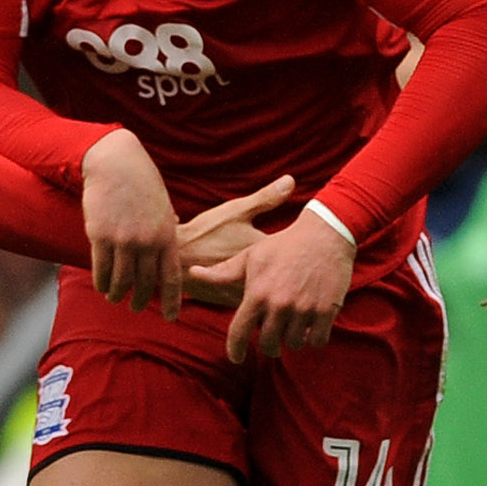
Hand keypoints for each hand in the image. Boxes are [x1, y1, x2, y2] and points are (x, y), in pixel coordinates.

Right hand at [80, 130, 181, 316]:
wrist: (115, 163)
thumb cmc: (140, 180)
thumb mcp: (162, 203)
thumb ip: (167, 223)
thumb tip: (175, 228)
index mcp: (167, 235)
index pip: (172, 277)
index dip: (173, 301)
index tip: (173, 318)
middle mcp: (147, 242)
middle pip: (145, 284)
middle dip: (141, 300)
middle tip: (137, 308)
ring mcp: (123, 240)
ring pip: (121, 280)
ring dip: (118, 293)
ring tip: (115, 298)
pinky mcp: (100, 236)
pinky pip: (101, 269)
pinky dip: (101, 282)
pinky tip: (101, 286)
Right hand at [170, 176, 295, 309]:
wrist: (174, 256)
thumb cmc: (206, 231)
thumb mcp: (237, 210)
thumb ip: (266, 198)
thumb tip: (291, 180)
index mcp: (263, 253)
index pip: (294, 255)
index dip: (304, 251)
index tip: (312, 247)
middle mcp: (257, 277)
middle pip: (286, 282)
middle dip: (295, 277)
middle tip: (305, 269)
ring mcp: (245, 292)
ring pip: (271, 297)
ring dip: (278, 292)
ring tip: (288, 284)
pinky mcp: (232, 302)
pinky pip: (255, 306)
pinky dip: (261, 300)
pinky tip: (264, 293)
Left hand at [224, 206, 355, 363]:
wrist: (325, 233)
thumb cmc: (283, 245)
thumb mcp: (251, 256)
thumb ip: (223, 272)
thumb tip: (193, 273)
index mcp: (257, 293)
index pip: (239, 332)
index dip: (235, 349)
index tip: (236, 357)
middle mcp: (279, 304)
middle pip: (268, 344)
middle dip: (269, 344)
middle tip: (272, 337)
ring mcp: (304, 309)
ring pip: (293, 344)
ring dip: (291, 340)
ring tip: (292, 327)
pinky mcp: (326, 311)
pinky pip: (316, 341)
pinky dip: (312, 338)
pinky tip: (310, 328)